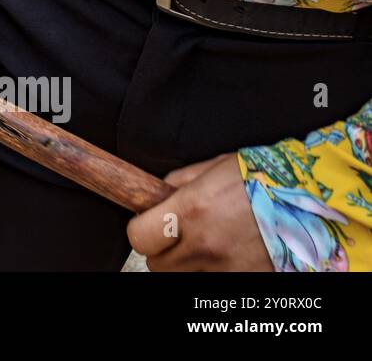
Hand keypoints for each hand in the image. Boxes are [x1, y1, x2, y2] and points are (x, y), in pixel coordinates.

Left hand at [127, 153, 272, 270]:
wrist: (311, 199)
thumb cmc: (262, 178)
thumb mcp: (211, 168)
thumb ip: (176, 184)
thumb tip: (154, 195)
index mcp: (191, 210)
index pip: (139, 237)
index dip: (141, 230)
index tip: (149, 224)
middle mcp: (205, 244)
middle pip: (157, 266)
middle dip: (162, 251)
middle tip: (176, 237)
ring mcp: (228, 267)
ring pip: (185, 277)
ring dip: (188, 264)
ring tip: (206, 245)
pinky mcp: (248, 280)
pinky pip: (216, 283)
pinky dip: (217, 272)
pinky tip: (229, 254)